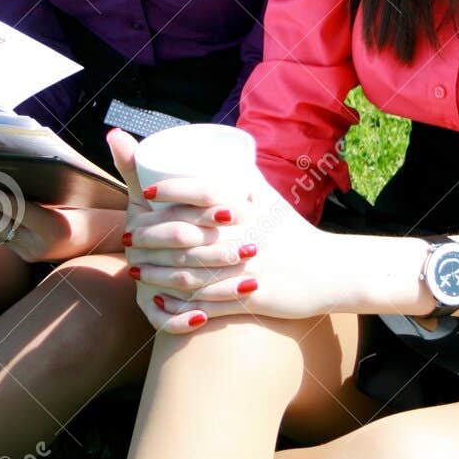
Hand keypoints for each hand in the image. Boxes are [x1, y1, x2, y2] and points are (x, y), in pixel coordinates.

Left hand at [107, 127, 331, 334]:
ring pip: (189, 272)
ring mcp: (247, 269)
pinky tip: (157, 303)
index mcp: (250, 208)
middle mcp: (246, 235)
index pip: (202, 191)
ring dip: (156, 273)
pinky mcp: (251, 299)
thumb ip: (244, 177)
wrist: (328, 271)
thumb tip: (222, 151)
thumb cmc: (293, 232)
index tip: (147, 195)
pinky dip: (178, 307)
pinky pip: (206, 304)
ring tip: (135, 269)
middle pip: (185, 234)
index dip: (170, 191)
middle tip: (130, 236)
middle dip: (150, 237)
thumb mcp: (272, 199)